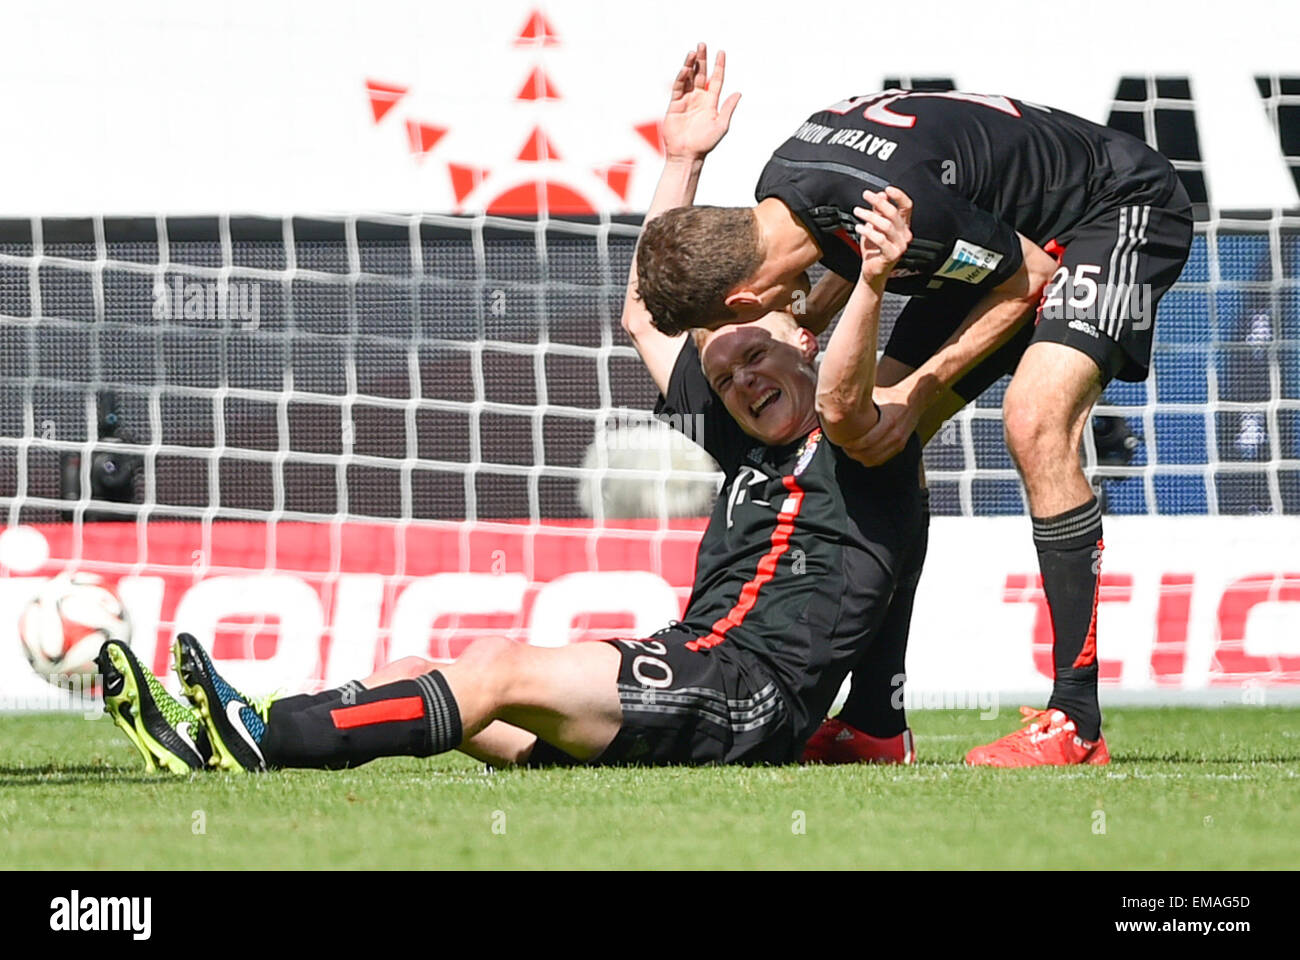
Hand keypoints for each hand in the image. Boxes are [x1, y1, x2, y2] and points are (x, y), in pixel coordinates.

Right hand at [661, 43, 740, 162]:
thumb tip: (739, 93)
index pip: (716, 80)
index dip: (719, 66)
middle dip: (702, 59)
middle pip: (701, 74)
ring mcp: (686, 100)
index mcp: (711, 103)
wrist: (687, 154)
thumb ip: (729, 108)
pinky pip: (678, 87)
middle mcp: (698, 99)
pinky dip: (681, 77)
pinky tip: (685, 69)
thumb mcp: (721, 125)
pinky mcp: (675, 105)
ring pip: (689, 78)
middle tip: (702, 45)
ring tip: (693, 52)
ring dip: (690, 64)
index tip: (721, 53)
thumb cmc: (705, 143)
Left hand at [843, 382, 919, 465]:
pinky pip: (882, 459)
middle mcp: (895, 434)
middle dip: (854, 453)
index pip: (867, 441)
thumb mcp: (877, 394)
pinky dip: (871, 459)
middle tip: (844, 447)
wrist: (915, 399)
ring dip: (861, 457)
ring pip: (875, 459)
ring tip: (851, 451)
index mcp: (889, 422)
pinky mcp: (900, 446)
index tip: (843, 441)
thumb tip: (841, 399)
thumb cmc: (893, 396)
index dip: (852, 445)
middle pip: (870, 453)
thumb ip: (861, 398)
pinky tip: (863, 453)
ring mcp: (898, 442)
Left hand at [854, 186, 912, 284]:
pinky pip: (880, 239)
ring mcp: (900, 246)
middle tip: (866, 195)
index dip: (899, 196)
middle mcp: (904, 235)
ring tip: (858, 212)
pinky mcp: (892, 255)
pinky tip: (859, 227)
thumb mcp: (874, 226)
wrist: (872, 271)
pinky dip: (868, 232)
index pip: (906, 206)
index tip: (887, 188)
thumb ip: (878, 212)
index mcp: (903, 226)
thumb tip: (881, 194)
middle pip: (894, 213)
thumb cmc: (874, 249)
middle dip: (879, 202)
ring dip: (870, 216)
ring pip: (886, 225)